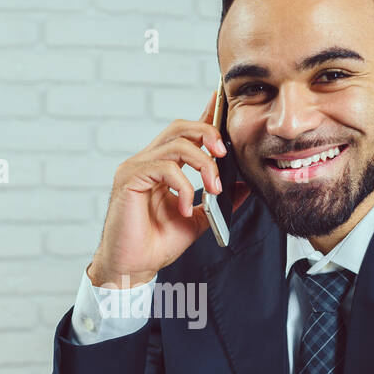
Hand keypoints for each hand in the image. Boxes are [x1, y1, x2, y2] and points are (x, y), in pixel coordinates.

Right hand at [87, 91, 227, 288]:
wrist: (133, 268)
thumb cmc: (157, 244)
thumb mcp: (198, 219)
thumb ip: (217, 200)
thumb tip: (244, 185)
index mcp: (161, 166)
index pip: (185, 133)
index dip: (205, 116)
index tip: (224, 105)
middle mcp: (146, 161)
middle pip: (180, 128)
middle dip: (208, 134)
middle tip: (225, 154)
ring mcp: (136, 168)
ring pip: (175, 144)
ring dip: (202, 163)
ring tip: (212, 188)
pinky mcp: (129, 179)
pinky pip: (163, 168)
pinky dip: (183, 185)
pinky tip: (186, 206)